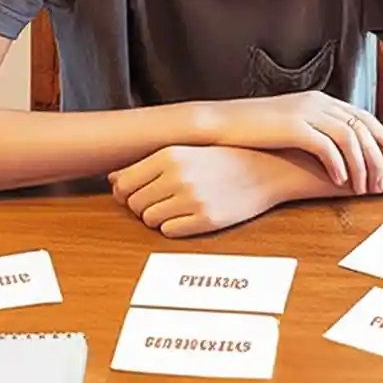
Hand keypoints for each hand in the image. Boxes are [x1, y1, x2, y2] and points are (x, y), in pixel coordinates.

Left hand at [108, 146, 297, 237]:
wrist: (269, 168)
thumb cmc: (227, 158)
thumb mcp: (187, 150)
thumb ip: (148, 163)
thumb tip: (113, 178)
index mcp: (170, 155)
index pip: (124, 183)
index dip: (124, 193)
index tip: (135, 194)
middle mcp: (177, 176)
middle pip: (134, 204)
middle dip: (143, 205)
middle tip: (163, 200)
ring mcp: (191, 199)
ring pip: (149, 219)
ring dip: (158, 216)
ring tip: (179, 206)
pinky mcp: (205, 220)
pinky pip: (169, 232)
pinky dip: (174, 226)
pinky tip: (190, 215)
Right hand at [206, 92, 382, 194]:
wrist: (220, 123)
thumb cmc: (253, 130)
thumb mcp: (291, 125)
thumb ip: (316, 131)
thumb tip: (339, 153)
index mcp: (321, 100)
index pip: (365, 117)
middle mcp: (318, 102)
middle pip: (364, 127)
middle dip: (380, 156)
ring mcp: (306, 112)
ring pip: (350, 138)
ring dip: (362, 165)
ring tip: (364, 188)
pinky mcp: (293, 126)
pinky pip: (326, 147)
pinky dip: (338, 165)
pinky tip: (341, 182)